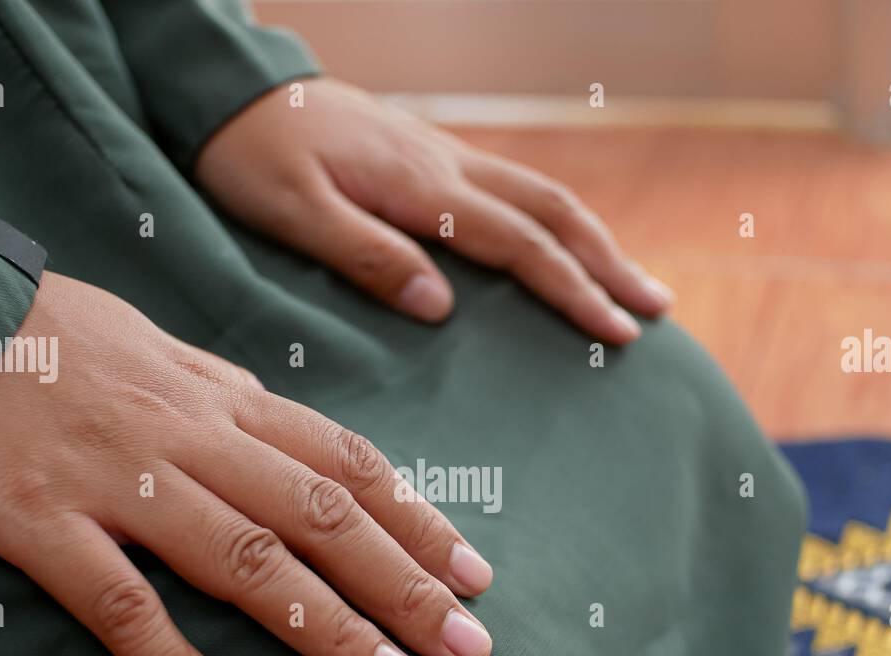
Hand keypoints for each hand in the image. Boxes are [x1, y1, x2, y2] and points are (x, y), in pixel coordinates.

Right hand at [0, 272, 493, 655]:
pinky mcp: (45, 524)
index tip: (475, 576)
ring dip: (330, 629)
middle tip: (471, 650)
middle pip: (322, 517)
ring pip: (247, 560)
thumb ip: (230, 393)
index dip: (418, 521)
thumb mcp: (163, 348)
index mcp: (224, 400)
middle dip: (407, 587)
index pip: (347, 462)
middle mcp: (191, 439)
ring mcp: (122, 484)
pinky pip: (120, 604)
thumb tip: (289, 427)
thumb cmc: (58, 338)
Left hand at [195, 77, 672, 344]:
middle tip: (658, 311)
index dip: (574, 289)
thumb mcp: (293, 213)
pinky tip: (566, 244)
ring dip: (594, 240)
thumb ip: (367, 256)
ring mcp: (444, 157)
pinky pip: (513, 188)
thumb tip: (442, 309)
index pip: (520, 244)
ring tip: (635, 282)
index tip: (617, 331)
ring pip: (542, 195)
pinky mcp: (431, 158)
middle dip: (609, 264)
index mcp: (421, 187)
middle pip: (553, 213)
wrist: (233, 89)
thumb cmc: (253, 156)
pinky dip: (555, 222)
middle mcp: (447, 167)